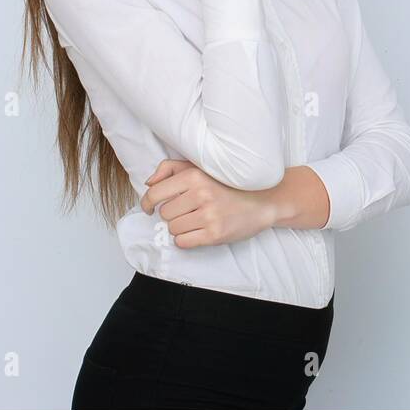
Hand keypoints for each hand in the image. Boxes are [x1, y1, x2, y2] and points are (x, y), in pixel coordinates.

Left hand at [140, 159, 276, 248]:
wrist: (263, 201)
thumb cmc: (229, 185)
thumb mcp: (201, 168)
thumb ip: (171, 169)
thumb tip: (149, 183)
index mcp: (195, 176)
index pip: (156, 193)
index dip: (147, 202)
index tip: (149, 207)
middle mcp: (201, 194)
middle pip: (164, 214)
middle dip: (172, 214)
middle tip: (188, 210)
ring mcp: (209, 216)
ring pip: (173, 229)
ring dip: (180, 227)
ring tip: (196, 220)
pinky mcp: (215, 234)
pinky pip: (183, 242)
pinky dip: (186, 239)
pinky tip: (199, 231)